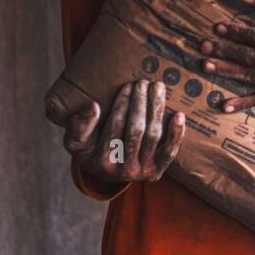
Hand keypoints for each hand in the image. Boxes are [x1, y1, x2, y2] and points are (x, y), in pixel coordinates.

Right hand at [63, 79, 185, 185]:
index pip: (115, 127)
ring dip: (157, 109)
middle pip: (136, 130)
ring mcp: (142, 172)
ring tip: (157, 87)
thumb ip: (79, 125)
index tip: (127, 86)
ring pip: (153, 136)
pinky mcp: (157, 171)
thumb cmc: (89, 150)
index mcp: (103, 162)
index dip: (122, 104)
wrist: (106, 172)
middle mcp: (124, 170)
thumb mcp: (75, 142)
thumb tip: (93, 106)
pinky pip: (170, 153)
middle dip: (140, 103)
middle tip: (142, 82)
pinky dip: (176, 133)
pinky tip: (178, 115)